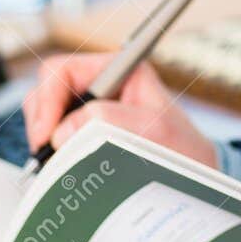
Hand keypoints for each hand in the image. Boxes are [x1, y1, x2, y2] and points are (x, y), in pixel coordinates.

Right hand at [23, 52, 220, 170]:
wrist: (197, 173)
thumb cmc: (184, 148)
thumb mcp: (154, 131)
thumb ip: (109, 122)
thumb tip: (63, 131)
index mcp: (120, 69)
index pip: (63, 70)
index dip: (48, 100)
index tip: (48, 134)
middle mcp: (103, 83)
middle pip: (48, 90)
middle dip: (43, 120)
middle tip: (46, 152)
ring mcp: (94, 105)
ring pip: (47, 112)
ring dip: (46, 136)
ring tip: (57, 161)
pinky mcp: (89, 128)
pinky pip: (55, 132)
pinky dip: (52, 148)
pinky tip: (62, 164)